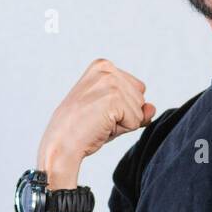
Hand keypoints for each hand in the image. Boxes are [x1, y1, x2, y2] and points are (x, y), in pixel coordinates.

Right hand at [37, 59, 155, 182]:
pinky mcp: (114, 99)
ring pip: (140, 110)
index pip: (137, 88)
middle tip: (96, 119)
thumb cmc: (81, 128)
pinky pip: (136, 121)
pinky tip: (100, 127)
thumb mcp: (111, 110)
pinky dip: (122, 130)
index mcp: (103, 66)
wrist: (60, 145)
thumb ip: (135, 106)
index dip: (122, 106)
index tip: (97, 110)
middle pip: (141, 98)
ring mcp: (111, 83)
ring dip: (123, 123)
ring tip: (97, 123)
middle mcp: (107, 70)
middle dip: (124, 114)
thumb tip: (152, 108)